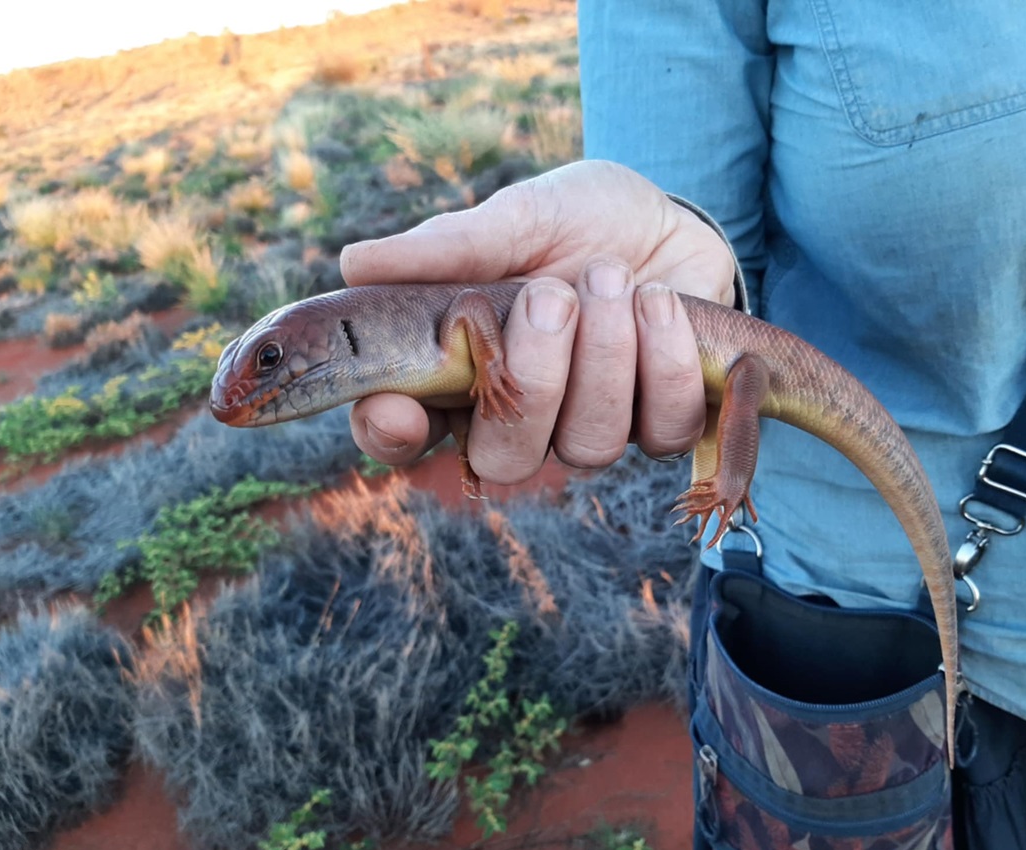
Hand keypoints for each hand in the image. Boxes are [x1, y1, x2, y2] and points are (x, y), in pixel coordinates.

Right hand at [338, 159, 737, 484]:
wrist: (669, 216)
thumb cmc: (578, 221)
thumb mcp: (516, 217)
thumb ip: (449, 247)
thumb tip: (355, 263)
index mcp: (463, 371)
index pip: (405, 430)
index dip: (392, 432)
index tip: (394, 404)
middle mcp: (523, 415)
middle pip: (505, 458)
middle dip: (532, 378)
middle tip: (549, 295)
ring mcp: (594, 426)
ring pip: (589, 446)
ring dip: (604, 355)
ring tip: (610, 276)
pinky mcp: (664, 421)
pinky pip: (664, 428)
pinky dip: (663, 359)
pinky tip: (658, 300)